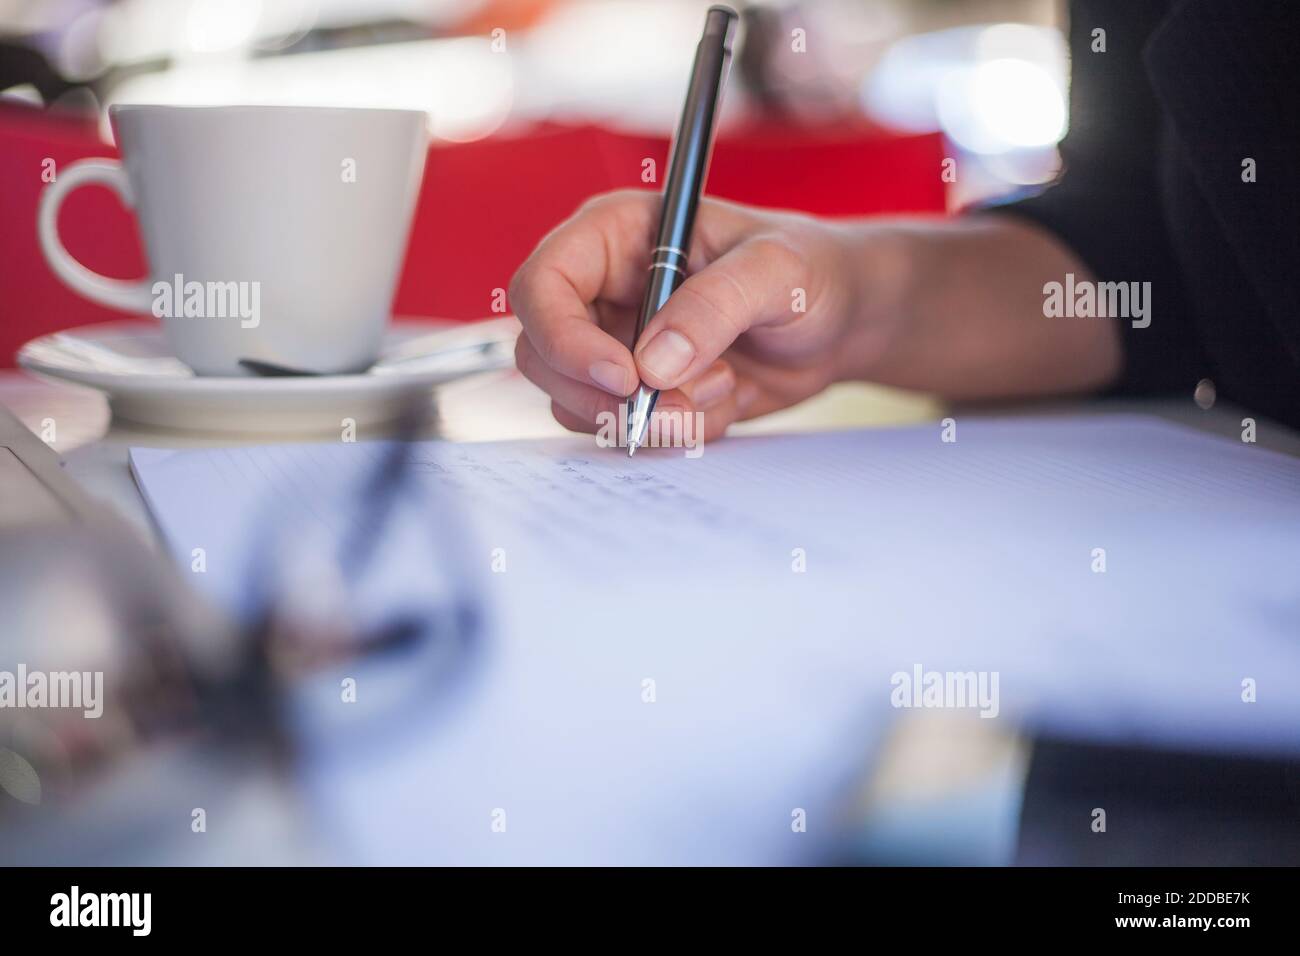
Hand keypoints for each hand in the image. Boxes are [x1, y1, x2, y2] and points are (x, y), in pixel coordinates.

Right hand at [509, 189, 906, 441]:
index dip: (565, 338)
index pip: (542, 286)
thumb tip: (652, 362)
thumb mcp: (777, 271)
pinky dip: (676, 429)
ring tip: (721, 385)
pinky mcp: (639, 390)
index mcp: (615, 236)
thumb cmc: (813, 270)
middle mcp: (601, 290)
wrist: (842, 324)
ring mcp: (615, 344)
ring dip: (653, 414)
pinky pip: (625, 429)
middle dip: (606, 395)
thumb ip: (715, 306)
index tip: (626, 378)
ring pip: (580, 404)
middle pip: (543, 356)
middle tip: (677, 402)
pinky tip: (723, 398)